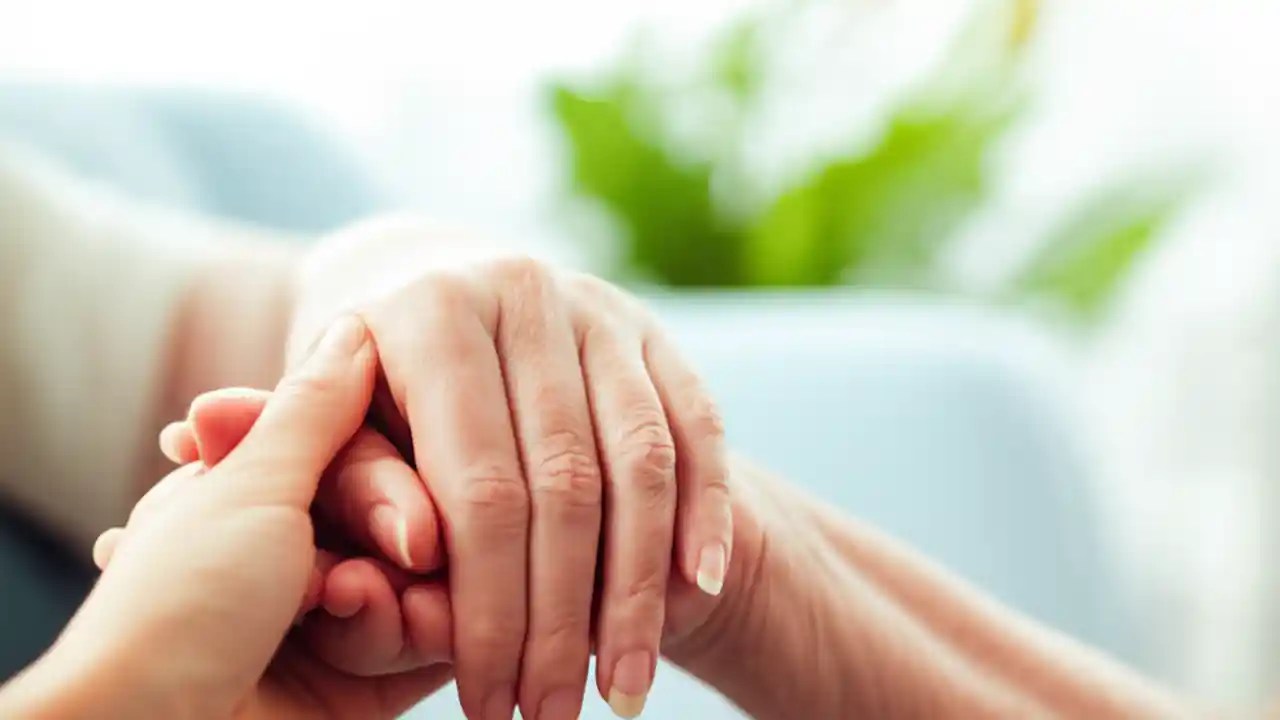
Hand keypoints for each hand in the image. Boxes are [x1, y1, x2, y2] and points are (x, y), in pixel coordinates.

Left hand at [154, 388, 453, 677]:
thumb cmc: (179, 607)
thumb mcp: (250, 486)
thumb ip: (317, 408)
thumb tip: (356, 324)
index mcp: (258, 493)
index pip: (365, 458)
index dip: (391, 483)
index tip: (400, 508)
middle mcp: (300, 551)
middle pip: (405, 521)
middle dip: (400, 545)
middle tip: (374, 571)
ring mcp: (337, 620)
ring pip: (426, 581)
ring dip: (407, 599)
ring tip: (358, 616)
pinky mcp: (368, 683)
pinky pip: (432, 644)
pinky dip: (427, 638)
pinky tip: (414, 636)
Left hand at [266, 219, 737, 718]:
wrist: (459, 289)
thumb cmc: (377, 382)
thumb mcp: (322, 407)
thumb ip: (281, 432)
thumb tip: (190, 432)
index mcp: (428, 308)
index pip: (476, 486)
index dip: (485, 607)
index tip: (485, 701)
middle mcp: (523, 292)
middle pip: (566, 488)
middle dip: (561, 620)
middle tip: (549, 715)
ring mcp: (600, 308)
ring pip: (642, 468)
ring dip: (638, 593)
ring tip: (621, 690)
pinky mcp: (656, 333)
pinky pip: (698, 433)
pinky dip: (703, 518)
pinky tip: (693, 595)